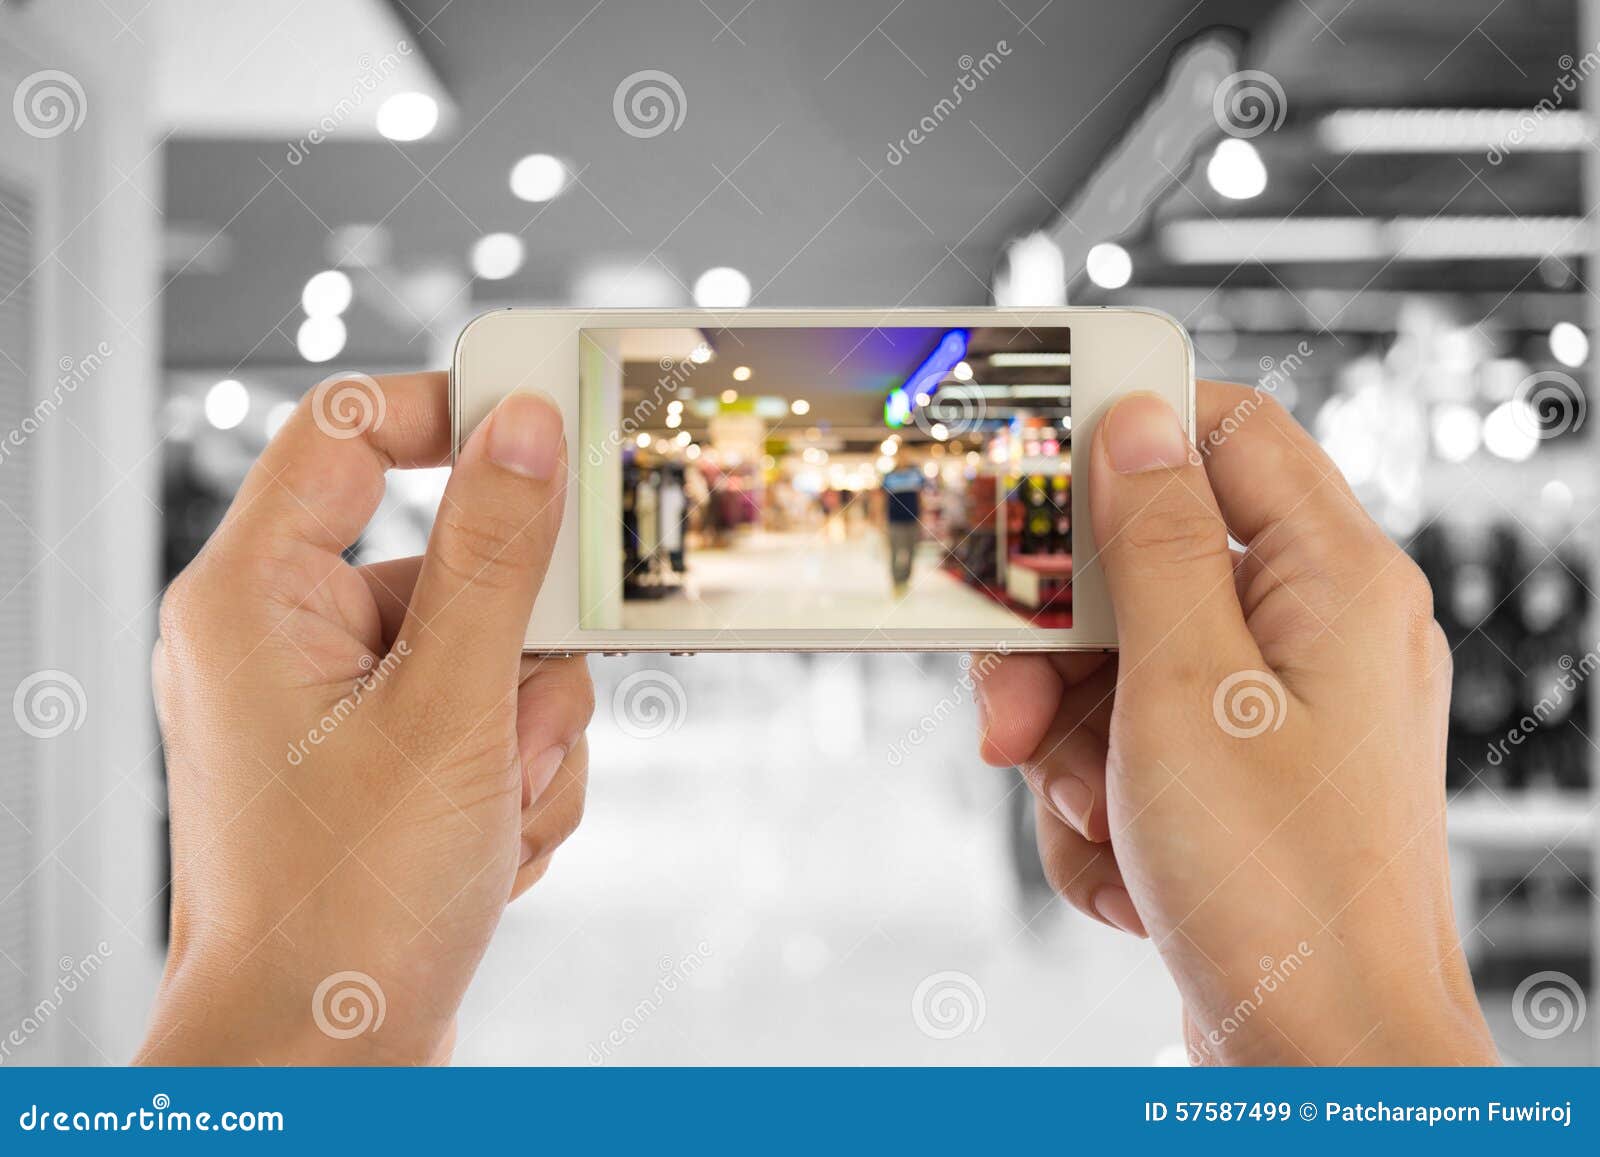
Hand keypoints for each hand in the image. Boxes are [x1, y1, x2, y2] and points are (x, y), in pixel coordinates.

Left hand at [136, 373, 591, 1064]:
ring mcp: (338, 707)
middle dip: (519, 651)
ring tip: (489, 814)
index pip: (350, 431)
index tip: (551, 432)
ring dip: (527, 733)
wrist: (323, 1062)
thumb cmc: (347, 905)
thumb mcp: (449, 709)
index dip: (454, 415)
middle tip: (516, 718)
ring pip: (494, 649)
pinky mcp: (384, 762)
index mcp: (257, 597)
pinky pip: (491, 717)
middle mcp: (287, 639)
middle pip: (453, 558)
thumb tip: (530, 430)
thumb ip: (498, 555)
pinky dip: (517, 777)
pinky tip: (488, 846)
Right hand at [975, 381, 1496, 1065]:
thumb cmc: (1283, 889)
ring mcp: (1276, 715)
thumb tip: (1135, 424)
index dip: (1122, 438)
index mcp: (1333, 581)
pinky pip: (1129, 749)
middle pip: (1142, 568)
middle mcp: (1314, 636)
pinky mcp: (1237, 784)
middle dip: (1059, 649)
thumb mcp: (1189, 688)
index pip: (1226, 435)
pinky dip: (1101, 807)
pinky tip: (1126, 870)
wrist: (1319, 1064)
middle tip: (1013, 708)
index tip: (1028, 469)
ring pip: (1117, 668)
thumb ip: (1153, 542)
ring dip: (1071, 745)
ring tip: (1097, 815)